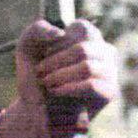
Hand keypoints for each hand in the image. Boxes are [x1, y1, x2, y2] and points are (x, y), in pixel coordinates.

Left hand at [0, 19, 118, 137]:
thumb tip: (60, 33)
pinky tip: (55, 92)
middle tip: (40, 73)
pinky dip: (68, 88)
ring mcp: (110, 71)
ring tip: (46, 84)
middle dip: (55, 62)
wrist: (34, 111)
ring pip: (87, 66)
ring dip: (59, 76)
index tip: (45, 55)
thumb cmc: (35, 78)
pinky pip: (91, 85)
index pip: (82, 27)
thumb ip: (37, 30)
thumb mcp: (27, 48)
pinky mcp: (109, 92)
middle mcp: (104, 52)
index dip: (58, 42)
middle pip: (82, 48)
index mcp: (89, 38)